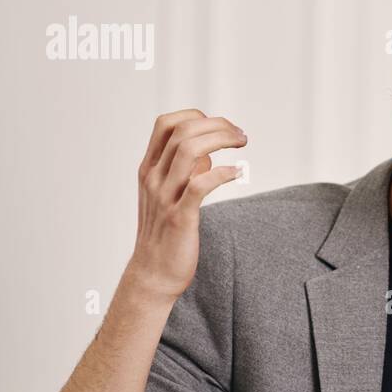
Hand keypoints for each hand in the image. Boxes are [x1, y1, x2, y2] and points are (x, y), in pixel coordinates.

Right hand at [124, 109, 246, 300]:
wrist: (153, 274)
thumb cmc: (166, 233)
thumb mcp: (169, 195)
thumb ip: (185, 171)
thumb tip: (208, 153)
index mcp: (149, 169)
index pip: (165, 123)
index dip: (196, 116)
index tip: (220, 127)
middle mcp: (153, 178)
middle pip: (183, 131)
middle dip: (218, 125)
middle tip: (241, 136)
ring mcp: (165, 197)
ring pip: (190, 150)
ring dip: (222, 140)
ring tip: (242, 145)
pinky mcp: (180, 217)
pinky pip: (200, 185)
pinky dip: (223, 173)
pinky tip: (238, 173)